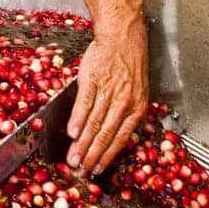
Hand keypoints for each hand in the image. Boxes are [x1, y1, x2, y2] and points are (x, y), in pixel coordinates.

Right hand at [65, 17, 149, 174]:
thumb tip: (112, 136)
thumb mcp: (137, 91)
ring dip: (82, 144)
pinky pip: (84, 103)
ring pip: (94, 123)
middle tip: (81, 170)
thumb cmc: (129, 63)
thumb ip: (126, 114)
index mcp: (137, 108)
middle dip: (92, 156)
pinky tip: (71, 134)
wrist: (122, 36)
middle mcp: (124, 102)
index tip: (97, 169)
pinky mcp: (92, 80)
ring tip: (73, 158)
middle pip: (105, 134)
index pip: (121, 138)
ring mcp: (108, 91)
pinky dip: (77, 120)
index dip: (107, 156)